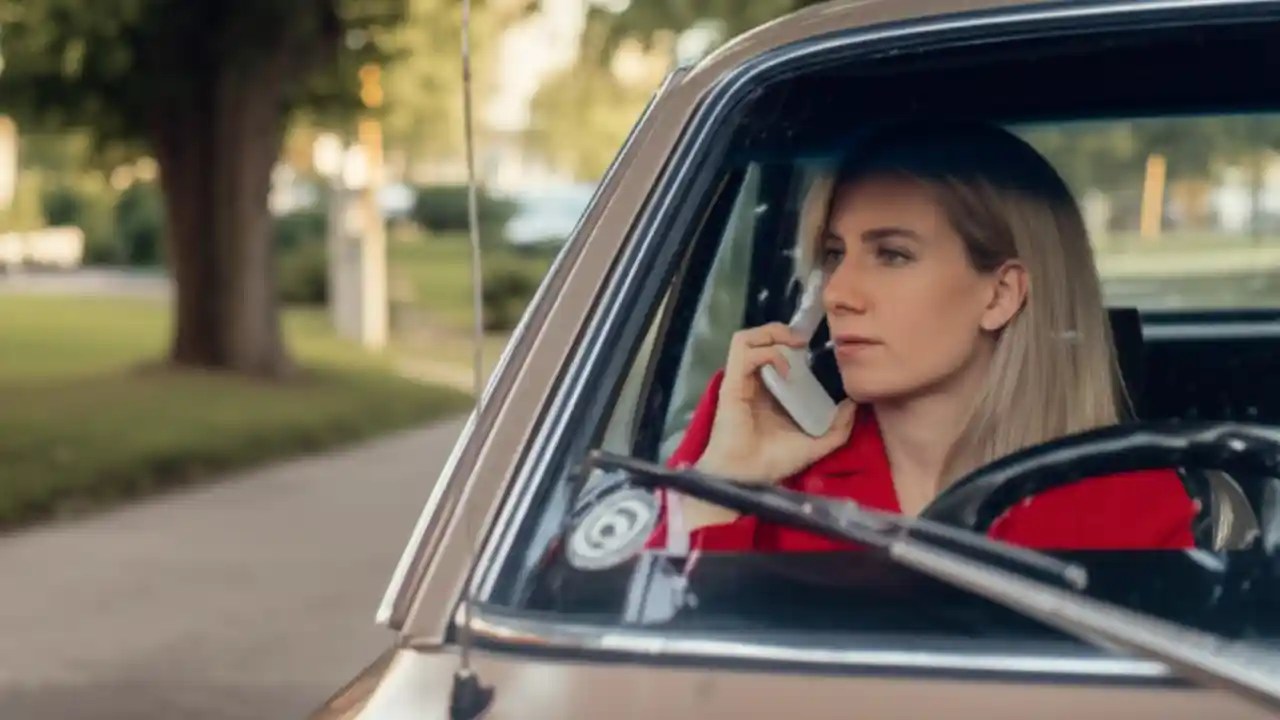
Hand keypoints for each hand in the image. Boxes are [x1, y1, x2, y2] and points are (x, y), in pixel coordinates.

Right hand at [696, 323, 856, 483]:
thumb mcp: (815, 444)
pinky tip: (786, 370)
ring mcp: (740, 381)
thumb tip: (853, 405)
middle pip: (758, 339)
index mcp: (768, 392)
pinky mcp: (732, 384)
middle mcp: (753, 382)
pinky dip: (768, 353)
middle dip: (781, 331)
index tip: (812, 346)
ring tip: (792, 344)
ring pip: (746, 339)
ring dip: (771, 334)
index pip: (773, 354)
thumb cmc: (772, 463)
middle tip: (803, 341)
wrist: (746, 479)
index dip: (790, 343)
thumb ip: (837, 428)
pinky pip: (743, 352)